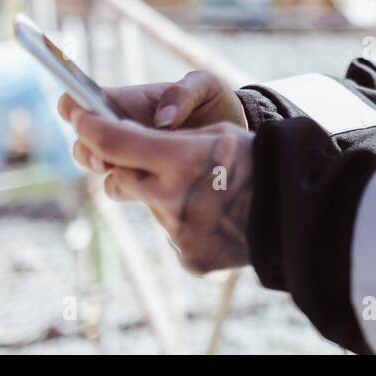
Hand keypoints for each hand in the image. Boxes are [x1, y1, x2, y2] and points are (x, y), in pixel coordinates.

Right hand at [59, 71, 246, 174]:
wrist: (234, 131)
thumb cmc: (213, 101)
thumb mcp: (205, 86)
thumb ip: (184, 92)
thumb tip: (164, 120)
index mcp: (124, 101)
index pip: (80, 101)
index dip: (72, 107)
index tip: (81, 116)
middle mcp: (119, 129)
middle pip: (81, 141)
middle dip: (87, 148)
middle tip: (105, 157)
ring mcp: (129, 156)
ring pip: (98, 167)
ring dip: (106, 170)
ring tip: (127, 169)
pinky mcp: (143, 178)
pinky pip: (122, 188)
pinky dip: (129, 187)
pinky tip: (152, 184)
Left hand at [70, 107, 254, 274]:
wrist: (297, 211)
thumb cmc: (260, 160)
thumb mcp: (219, 132)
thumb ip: (170, 139)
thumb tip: (126, 139)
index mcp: (181, 160)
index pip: (115, 142)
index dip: (90, 127)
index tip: (78, 117)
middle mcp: (172, 199)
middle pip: (119, 180)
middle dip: (128, 166)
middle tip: (155, 160)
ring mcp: (178, 233)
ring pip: (150, 207)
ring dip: (166, 195)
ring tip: (206, 191)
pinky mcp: (188, 258)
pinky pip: (172, 234)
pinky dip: (187, 222)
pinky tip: (216, 215)